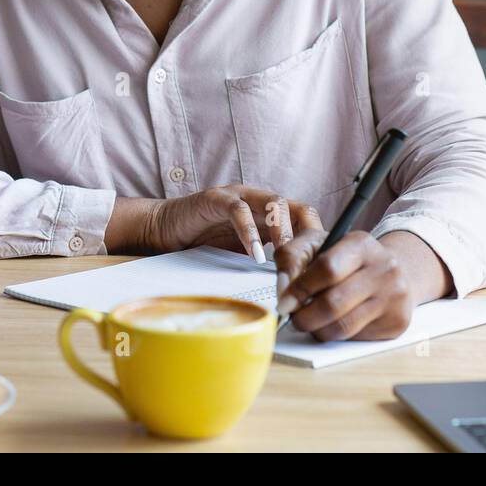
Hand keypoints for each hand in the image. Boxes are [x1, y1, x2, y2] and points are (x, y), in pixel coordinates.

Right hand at [139, 186, 323, 261]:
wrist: (164, 229)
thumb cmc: (205, 242)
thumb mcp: (243, 253)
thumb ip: (267, 261)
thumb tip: (297, 290)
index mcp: (269, 213)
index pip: (305, 218)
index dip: (316, 241)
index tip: (320, 269)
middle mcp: (259, 200)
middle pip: (297, 210)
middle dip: (305, 239)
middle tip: (307, 269)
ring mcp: (239, 195)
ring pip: (274, 204)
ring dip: (282, 234)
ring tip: (284, 259)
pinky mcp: (216, 198)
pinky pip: (238, 210)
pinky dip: (250, 232)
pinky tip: (255, 254)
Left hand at [274, 229, 414, 340]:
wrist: (391, 272)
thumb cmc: (347, 259)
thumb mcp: (318, 245)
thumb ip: (292, 258)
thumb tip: (283, 292)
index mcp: (361, 244)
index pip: (327, 269)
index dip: (300, 289)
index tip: (284, 303)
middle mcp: (384, 269)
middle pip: (334, 303)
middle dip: (305, 317)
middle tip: (294, 319)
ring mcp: (394, 297)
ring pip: (343, 327)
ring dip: (318, 330)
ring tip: (312, 322)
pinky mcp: (397, 322)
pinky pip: (356, 339)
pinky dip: (338, 335)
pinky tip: (337, 322)